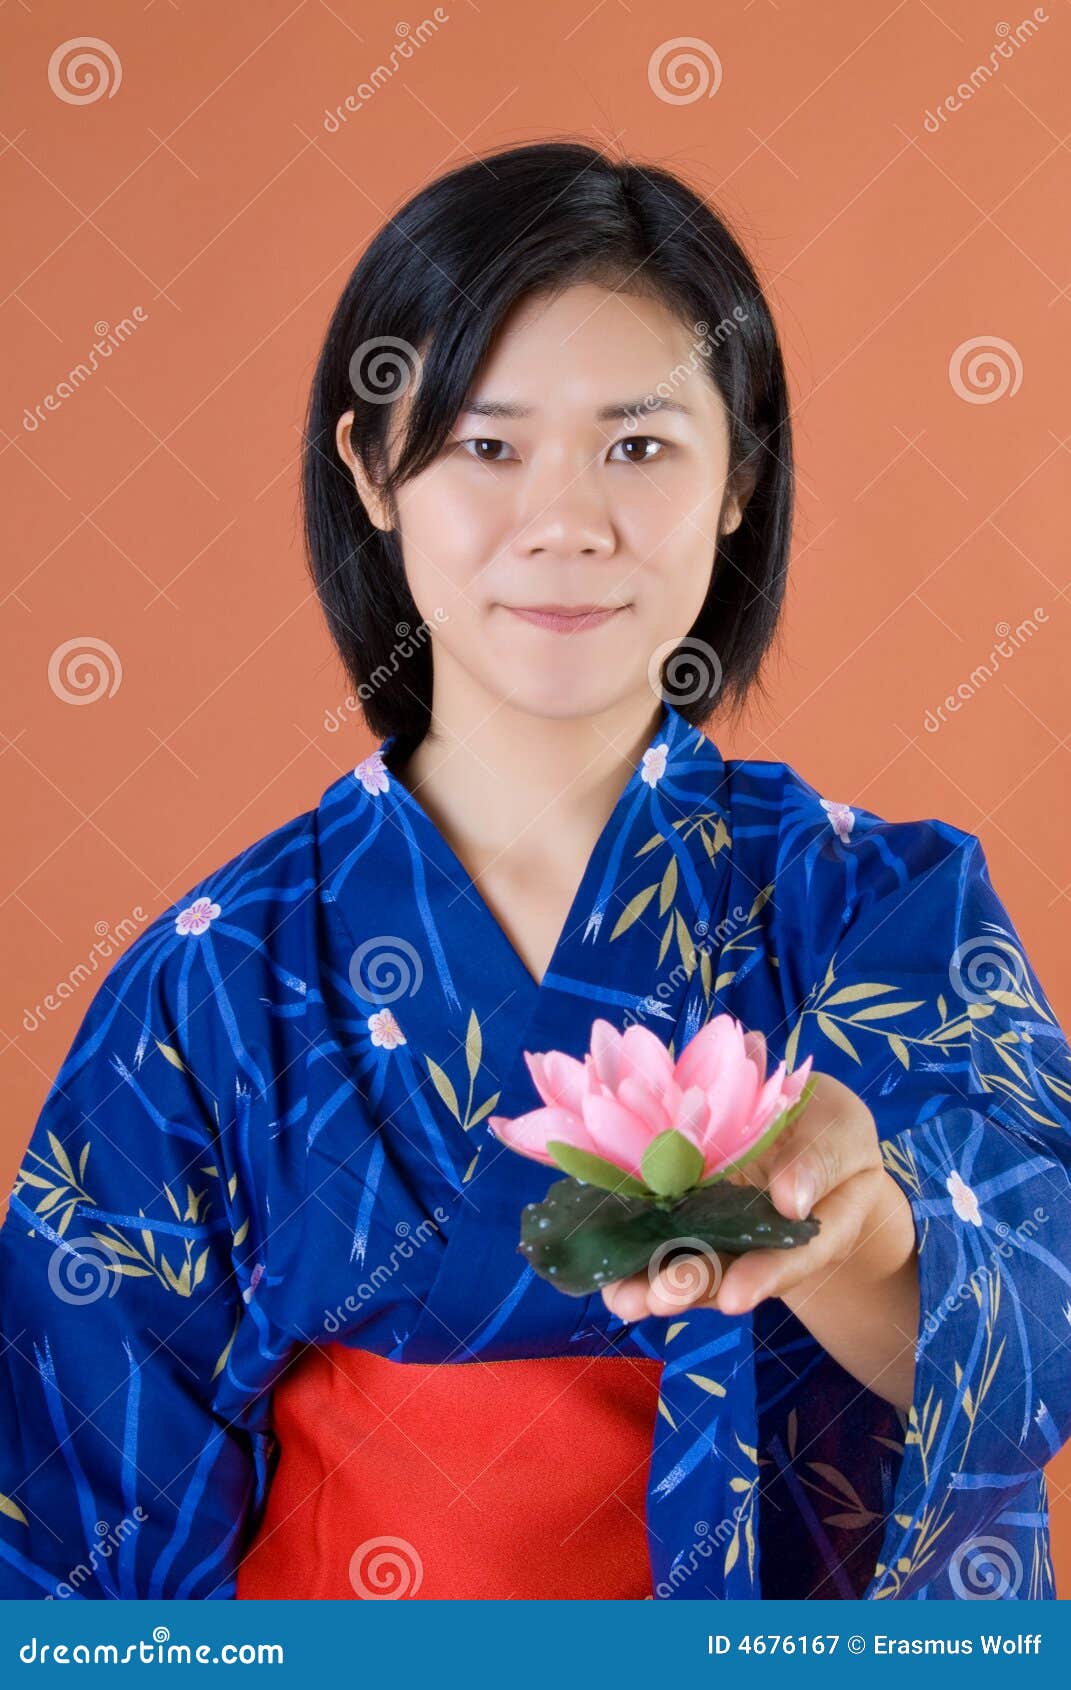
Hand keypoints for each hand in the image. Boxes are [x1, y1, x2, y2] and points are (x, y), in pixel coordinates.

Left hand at [600, 1069, 911, 1321]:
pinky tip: (605, 1267)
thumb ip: (822, 1163)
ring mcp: (718, 1231)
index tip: (736, 1298)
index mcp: (812, 1229)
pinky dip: (633, 1251)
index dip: (763, 1276)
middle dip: (693, 1285)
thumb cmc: (831, 1133)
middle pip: (729, 1271)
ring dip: (653, 1282)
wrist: (801, 1127)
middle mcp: (758, 1242)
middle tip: (661, 1299)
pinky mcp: (685, 1214)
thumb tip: (791, 1199)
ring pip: (688, 1261)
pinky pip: (659, 1233)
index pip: (790, 1258)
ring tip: (624, 1299)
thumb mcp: (843, 1138)